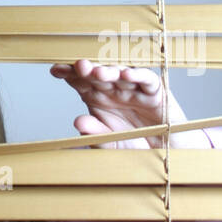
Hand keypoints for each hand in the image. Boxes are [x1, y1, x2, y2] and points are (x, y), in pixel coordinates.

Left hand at [50, 58, 208, 148]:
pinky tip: (126, 74)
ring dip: (110, 70)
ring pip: (120, 72)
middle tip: (78, 66)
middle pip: (98, 73)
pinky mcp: (156, 91)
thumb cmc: (135, 145)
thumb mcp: (111, 144)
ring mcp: (134, 88)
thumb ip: (95, 134)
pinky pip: (147, 79)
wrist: (166, 154)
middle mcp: (114, 89)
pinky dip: (138, 75)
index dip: (69, 74)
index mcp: (98, 97)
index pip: (80, 81)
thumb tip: (77, 122)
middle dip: (88, 68)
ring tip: (98, 71)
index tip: (55, 70)